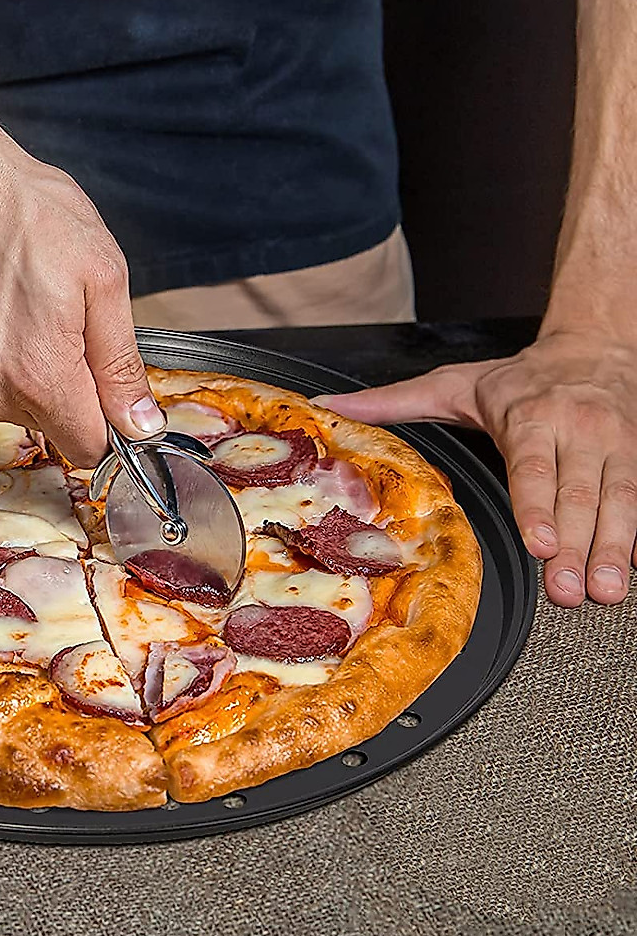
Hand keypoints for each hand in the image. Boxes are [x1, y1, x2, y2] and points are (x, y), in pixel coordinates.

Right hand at [0, 133, 163, 466]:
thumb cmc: (17, 212)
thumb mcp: (101, 278)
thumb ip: (121, 363)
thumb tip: (140, 424)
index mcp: (41, 378)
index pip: (87, 446)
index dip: (105, 419)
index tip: (104, 384)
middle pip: (48, 422)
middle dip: (63, 383)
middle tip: (55, 316)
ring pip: (6, 404)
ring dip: (19, 369)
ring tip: (13, 303)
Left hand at [314, 330, 636, 605]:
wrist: (596, 345)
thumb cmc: (519, 378)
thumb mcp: (452, 383)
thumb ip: (393, 402)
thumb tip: (330, 405)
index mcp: (529, 415)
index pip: (532, 467)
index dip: (538, 507)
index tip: (540, 544)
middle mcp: (578, 429)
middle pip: (579, 493)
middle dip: (576, 546)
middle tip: (569, 590)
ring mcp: (618, 443)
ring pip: (621, 498)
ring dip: (613, 547)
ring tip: (605, 589)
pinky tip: (635, 564)